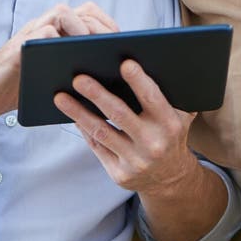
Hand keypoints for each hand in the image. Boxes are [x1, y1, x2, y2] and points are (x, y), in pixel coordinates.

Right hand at [0, 2, 118, 121]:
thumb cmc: (22, 89)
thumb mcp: (55, 78)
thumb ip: (74, 70)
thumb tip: (112, 80)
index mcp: (57, 33)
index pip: (88, 13)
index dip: (107, 23)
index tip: (122, 40)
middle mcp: (44, 27)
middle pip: (81, 9)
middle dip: (101, 24)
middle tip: (112, 44)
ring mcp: (31, 34)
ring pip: (61, 12)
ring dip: (81, 26)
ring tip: (92, 46)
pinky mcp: (17, 47)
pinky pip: (42, 31)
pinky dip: (57, 39)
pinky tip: (68, 57)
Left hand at [53, 58, 197, 196]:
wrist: (170, 177)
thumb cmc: (170, 134)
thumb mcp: (179, 115)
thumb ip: (169, 93)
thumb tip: (143, 62)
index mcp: (170, 125)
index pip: (152, 98)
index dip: (139, 81)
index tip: (124, 63)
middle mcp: (153, 144)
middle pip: (119, 114)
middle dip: (97, 94)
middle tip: (78, 78)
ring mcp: (136, 161)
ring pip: (101, 132)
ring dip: (78, 112)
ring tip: (61, 96)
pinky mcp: (119, 174)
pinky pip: (97, 146)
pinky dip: (83, 127)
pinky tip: (71, 113)